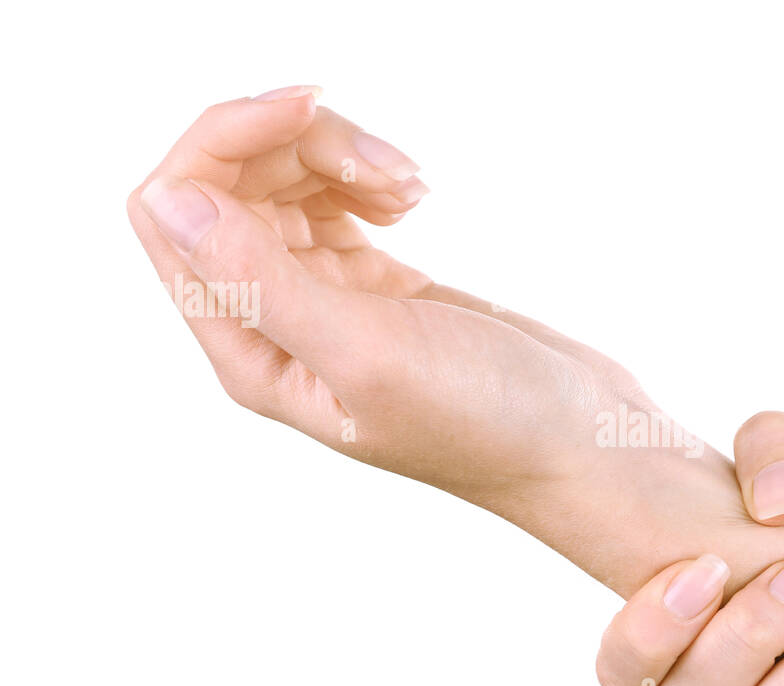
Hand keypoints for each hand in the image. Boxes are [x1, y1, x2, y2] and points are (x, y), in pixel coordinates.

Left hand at [127, 89, 645, 518]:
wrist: (579, 445)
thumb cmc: (487, 422)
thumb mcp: (371, 355)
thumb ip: (262, 283)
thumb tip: (173, 202)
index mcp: (254, 354)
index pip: (174, 219)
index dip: (220, 146)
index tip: (306, 112)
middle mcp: (276, 328)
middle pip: (232, 189)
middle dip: (300, 148)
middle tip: (390, 167)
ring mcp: (327, 305)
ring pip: (286, 187)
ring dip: (342, 159)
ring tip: (413, 187)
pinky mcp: (376, 287)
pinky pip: (333, 204)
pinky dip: (366, 180)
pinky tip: (414, 198)